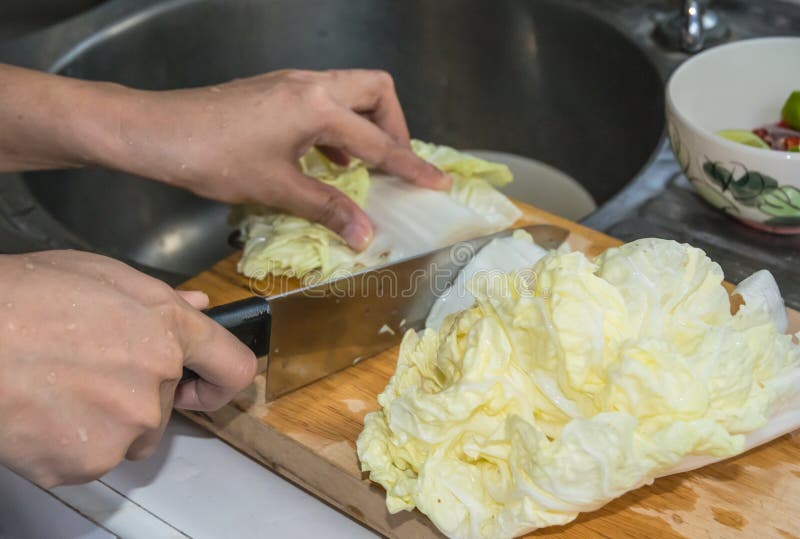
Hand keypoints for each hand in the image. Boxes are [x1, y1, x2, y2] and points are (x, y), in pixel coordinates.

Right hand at [0, 250, 256, 487]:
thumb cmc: (23, 297)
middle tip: (84, 372)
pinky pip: (90, 460)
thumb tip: (198, 308)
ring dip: (104, 423)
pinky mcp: (88, 461)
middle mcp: (157, 381)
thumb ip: (160, 299)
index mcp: (168, 331)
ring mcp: (125, 426)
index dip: (219, 381)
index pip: (232, 366)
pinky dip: (68, 446)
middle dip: (134, 395)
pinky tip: (40, 414)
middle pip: (165, 407)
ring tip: (57, 389)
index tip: (202, 386)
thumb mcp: (101, 276)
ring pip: (129, 436)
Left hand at [94, 69, 450, 249]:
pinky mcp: (276, 90)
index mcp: (317, 107)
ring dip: (365, 125)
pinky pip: (324, 100)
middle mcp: (310, 85)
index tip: (438, 182)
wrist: (157, 131)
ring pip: (350, 92)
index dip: (412, 166)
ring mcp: (292, 83)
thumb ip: (327, 207)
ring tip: (363, 166)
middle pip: (376, 91)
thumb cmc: (212, 157)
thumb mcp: (276, 187)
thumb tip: (366, 234)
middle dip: (395, 127)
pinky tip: (326, 159)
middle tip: (394, 164)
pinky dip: (337, 127)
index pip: (379, 142)